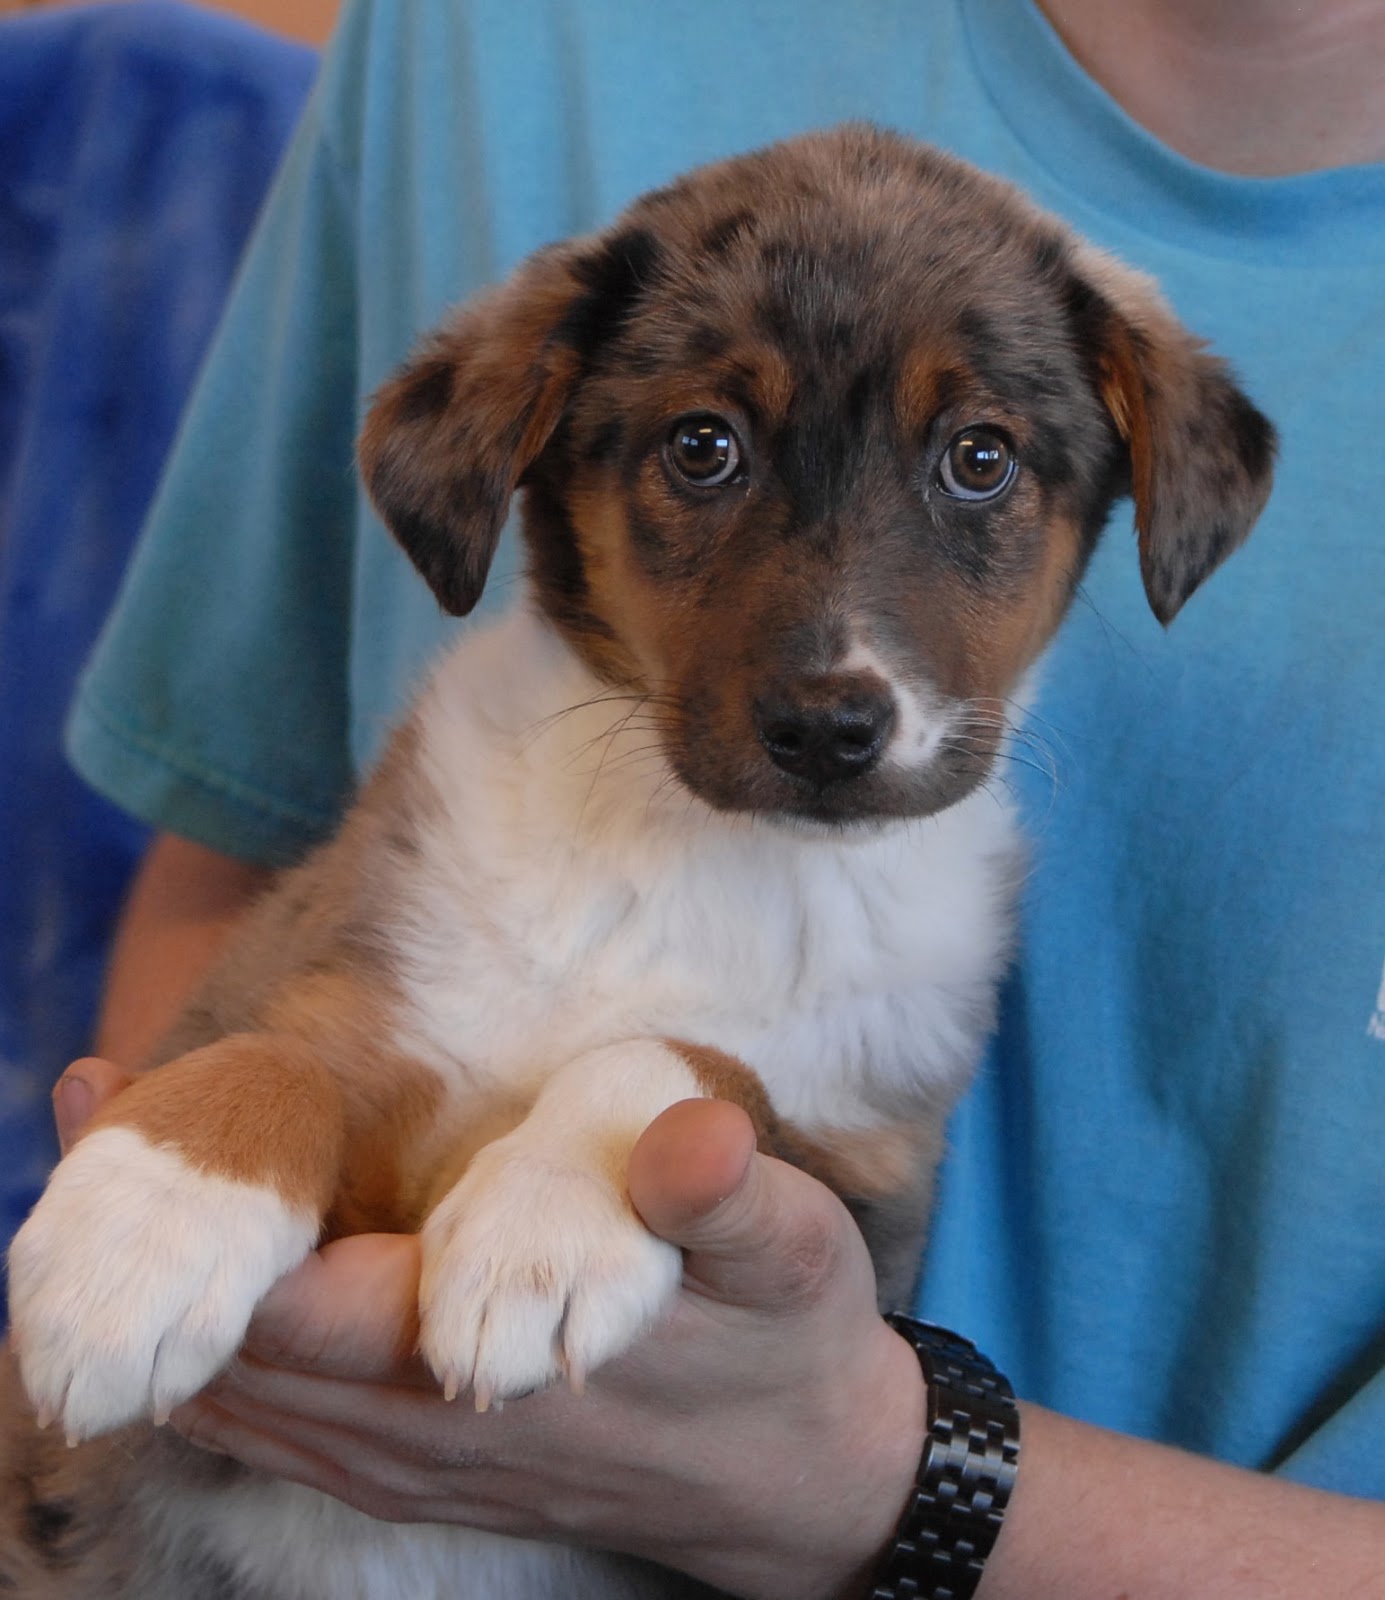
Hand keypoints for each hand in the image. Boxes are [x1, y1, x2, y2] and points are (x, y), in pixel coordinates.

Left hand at [51, 1066, 923, 1599]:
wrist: (809, 1481)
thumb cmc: (791, 1348)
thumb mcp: (793, 1260)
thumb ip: (731, 1202)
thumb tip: (690, 1140)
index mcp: (491, 1372)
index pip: (296, 1316)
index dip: (203, 1219)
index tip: (132, 1099)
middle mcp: (424, 1436)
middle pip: (227, 1360)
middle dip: (146, 1242)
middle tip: (94, 1093)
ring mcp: (413, 1466)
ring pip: (238, 1401)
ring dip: (166, 1292)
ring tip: (110, 1159)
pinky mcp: (421, 1471)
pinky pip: (274, 1423)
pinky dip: (215, 1345)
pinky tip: (206, 1273)